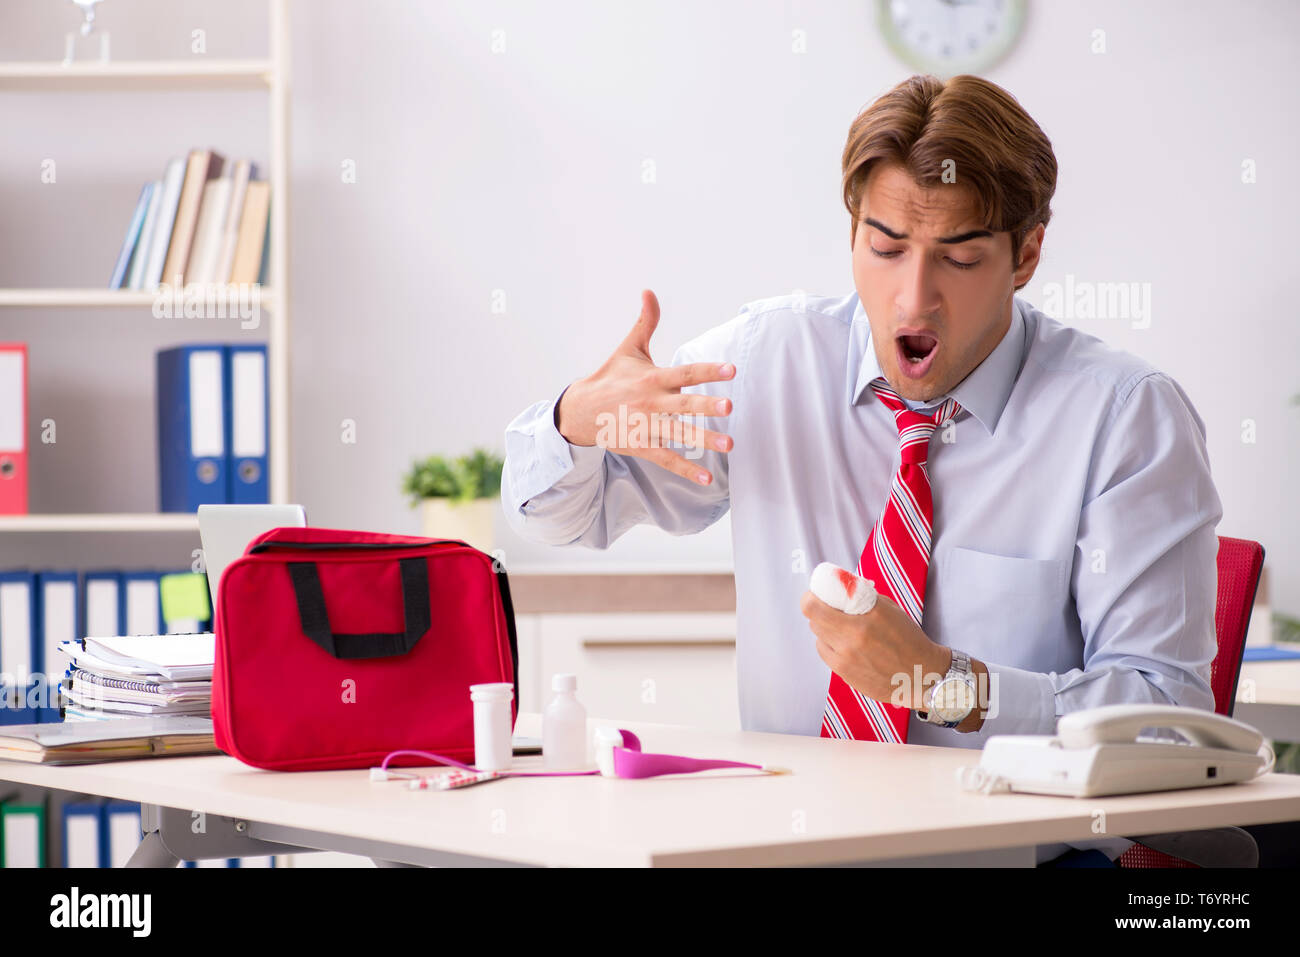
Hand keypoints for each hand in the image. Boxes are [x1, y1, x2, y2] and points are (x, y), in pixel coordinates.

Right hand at [555, 289, 735, 485]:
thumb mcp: (628, 348)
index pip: (684, 372)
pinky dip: (686, 469)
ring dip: (703, 440)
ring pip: (678, 434)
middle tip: (730, 408)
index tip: (730, 369)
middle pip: (682, 404)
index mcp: (651, 378)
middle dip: (706, 406)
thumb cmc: (610, 377)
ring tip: (728, 445)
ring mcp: (646, 426)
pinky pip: (666, 459)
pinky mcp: (641, 446)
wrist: (579, 411)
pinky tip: (707, 478)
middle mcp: (650, 403)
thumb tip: (649, 291)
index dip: (707, 370)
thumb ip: (646, 322)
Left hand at [800, 588, 950, 709]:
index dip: (811, 597)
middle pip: (813, 620)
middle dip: (820, 610)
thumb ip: (861, 597)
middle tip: (830, 608)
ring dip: (826, 628)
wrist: (921, 675)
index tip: (818, 594)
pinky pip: (824, 652)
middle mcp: (851, 640)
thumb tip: (839, 586)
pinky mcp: (844, 673)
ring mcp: (845, 659)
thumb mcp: (889, 609)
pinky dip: (831, 645)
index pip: (813, 607)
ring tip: (844, 627)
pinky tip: (846, 644)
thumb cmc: (908, 639)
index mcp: (864, 619)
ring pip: (818, 636)